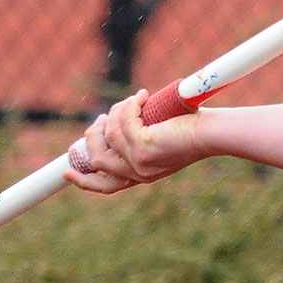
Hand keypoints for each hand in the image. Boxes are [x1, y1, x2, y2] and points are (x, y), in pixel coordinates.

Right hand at [64, 89, 205, 193]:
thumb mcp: (163, 142)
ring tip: (133, 101)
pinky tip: (143, 96)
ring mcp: (140, 163)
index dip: (83, 180)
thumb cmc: (195, 133)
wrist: (216, 134)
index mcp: (142, 177)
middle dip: (94, 135)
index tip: (67, 171)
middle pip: (96, 160)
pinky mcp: (144, 147)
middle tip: (105, 117)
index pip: (106, 187)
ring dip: (116, 113)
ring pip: (108, 135)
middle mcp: (139, 174)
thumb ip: (140, 141)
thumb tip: (112, 125)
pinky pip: (122, 122)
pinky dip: (129, 105)